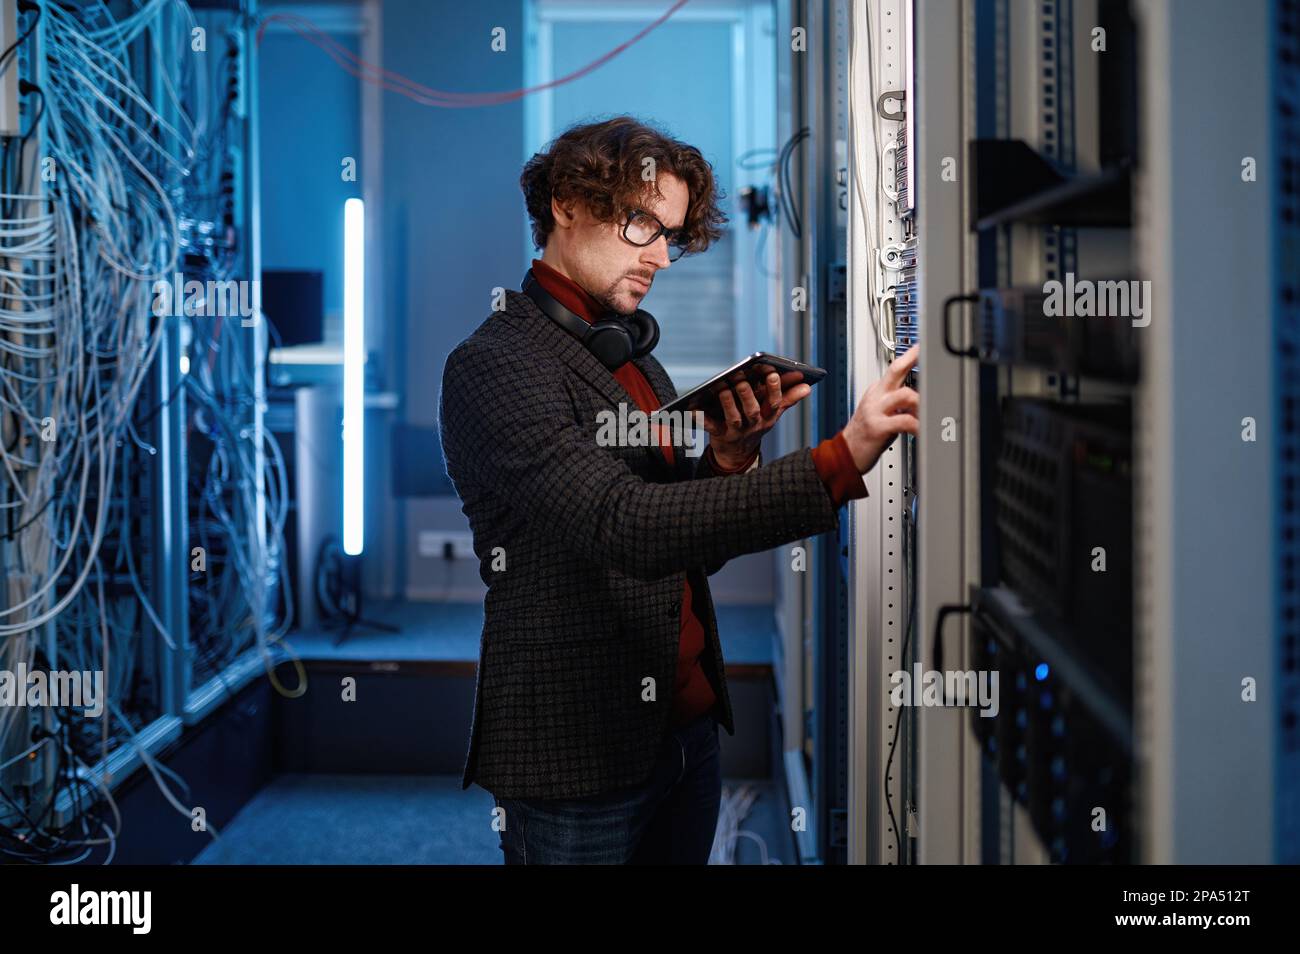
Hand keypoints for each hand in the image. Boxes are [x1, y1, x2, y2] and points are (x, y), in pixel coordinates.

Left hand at [702, 364, 810, 468]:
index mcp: (768, 417)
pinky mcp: (719, 434)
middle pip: (752, 411)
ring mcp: (737, 431)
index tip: (772, 373)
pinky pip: (710, 427)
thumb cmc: (755, 424)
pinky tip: (693, 408)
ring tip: (722, 387)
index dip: (774, 389)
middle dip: (748, 395)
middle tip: (741, 379)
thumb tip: (808, 386)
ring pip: (733, 418)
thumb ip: (788, 398)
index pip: (774, 403)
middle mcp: (754, 424)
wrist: (737, 452)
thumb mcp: (772, 413)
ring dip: (728, 403)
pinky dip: (702, 419)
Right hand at [841, 345, 919, 473]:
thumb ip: (898, 403)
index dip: (910, 355)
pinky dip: (917, 425)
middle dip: (913, 360)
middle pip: (895, 370)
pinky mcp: (878, 427)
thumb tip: (922, 399)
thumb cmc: (866, 436)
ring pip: (905, 394)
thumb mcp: (881, 413)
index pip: (895, 367)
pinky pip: (904, 421)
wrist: (845, 455)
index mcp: (876, 391)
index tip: (923, 346)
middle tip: (929, 355)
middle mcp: (875, 397)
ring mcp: (875, 411)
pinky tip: (922, 430)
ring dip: (922, 403)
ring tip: (930, 414)